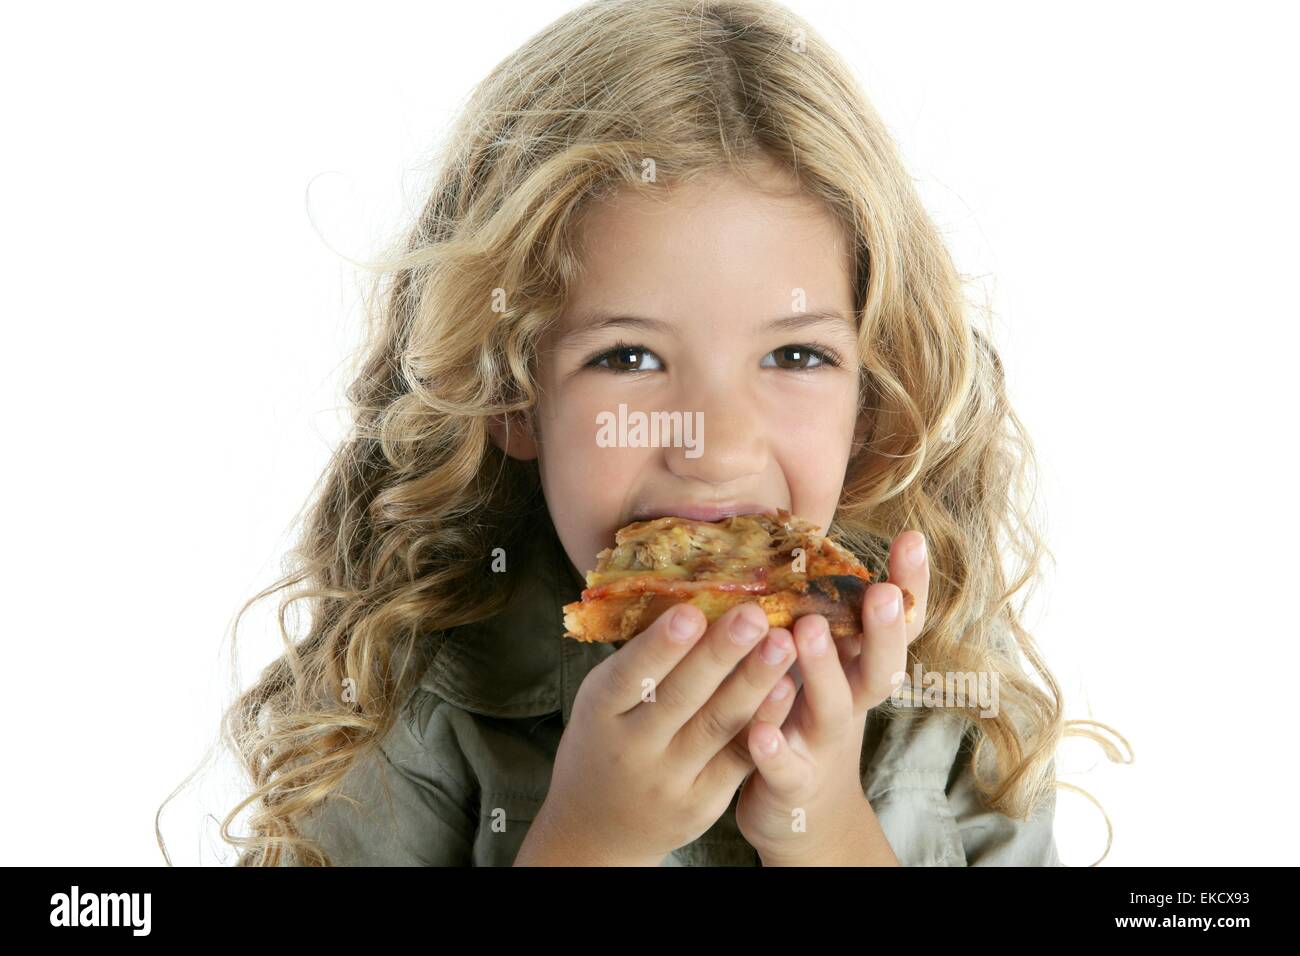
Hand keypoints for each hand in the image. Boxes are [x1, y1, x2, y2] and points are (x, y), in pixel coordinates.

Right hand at [515, 601, 798, 865]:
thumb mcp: (602, 702)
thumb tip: (691, 597)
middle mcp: (633, 749)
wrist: (598, 828)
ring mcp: (670, 780)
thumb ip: (639, 663)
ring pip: (718, 725)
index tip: (693, 612)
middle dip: (720, 655)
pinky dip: (764, 721)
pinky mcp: (704, 802)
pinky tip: (788, 688)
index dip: (662, 646)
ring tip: (784, 642)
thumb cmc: (605, 741)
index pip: (631, 675)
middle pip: (681, 698)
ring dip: (755, 681)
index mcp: (600, 713)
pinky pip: (739, 756)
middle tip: (754, 615)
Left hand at [734, 530, 929, 864]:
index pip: (896, 623)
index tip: (913, 539)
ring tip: (808, 631)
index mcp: (859, 667)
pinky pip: (783, 766)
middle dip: (882, 630)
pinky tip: (760, 731)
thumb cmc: (810, 719)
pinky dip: (774, 749)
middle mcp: (850, 702)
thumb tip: (806, 535)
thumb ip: (824, 614)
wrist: (807, 816)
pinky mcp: (791, 782)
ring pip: (831, 708)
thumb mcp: (829, 667)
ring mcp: (822, 743)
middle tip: (879, 592)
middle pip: (879, 666)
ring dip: (822, 670)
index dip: (910, 586)